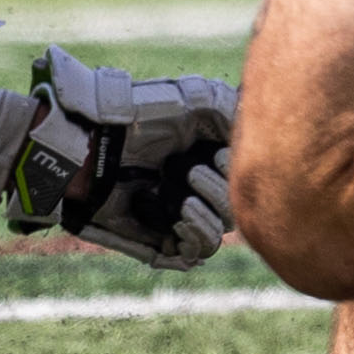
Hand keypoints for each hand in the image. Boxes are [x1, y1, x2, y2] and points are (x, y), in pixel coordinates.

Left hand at [7, 46, 237, 269]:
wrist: (91, 146)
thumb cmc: (139, 116)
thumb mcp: (199, 101)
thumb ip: (239, 115)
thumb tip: (262, 139)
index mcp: (208, 155)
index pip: (245, 177)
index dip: (241, 171)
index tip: (220, 155)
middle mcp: (195, 187)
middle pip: (236, 206)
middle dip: (221, 191)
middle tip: (192, 172)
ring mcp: (177, 214)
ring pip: (221, 232)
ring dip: (211, 214)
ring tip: (185, 200)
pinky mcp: (159, 240)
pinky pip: (197, 252)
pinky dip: (198, 234)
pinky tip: (180, 216)